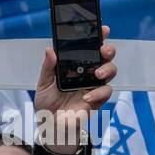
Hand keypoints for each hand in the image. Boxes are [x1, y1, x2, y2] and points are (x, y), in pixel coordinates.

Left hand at [33, 26, 117, 154]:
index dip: (98, 36)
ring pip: (110, 71)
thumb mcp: (44, 83)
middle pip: (105, 56)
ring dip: (107, 69)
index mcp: (76, 65)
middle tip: (103, 50)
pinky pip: (105, 92)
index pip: (89, 47)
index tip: (102, 28)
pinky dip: (98, 93)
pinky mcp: (97, 100)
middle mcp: (88, 72)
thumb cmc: (47, 103)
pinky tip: (86, 97)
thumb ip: (48, 67)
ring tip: (97, 73)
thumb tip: (50, 50)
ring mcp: (94, 85)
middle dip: (108, 49)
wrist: (50, 125)